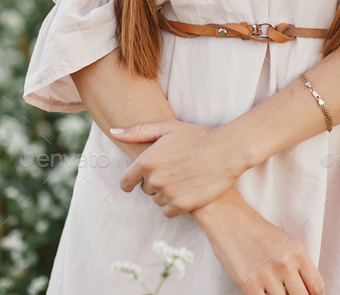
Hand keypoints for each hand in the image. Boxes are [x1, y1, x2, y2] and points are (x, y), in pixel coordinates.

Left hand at [112, 118, 244, 217]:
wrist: (225, 151)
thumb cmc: (196, 136)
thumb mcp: (166, 128)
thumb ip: (137, 132)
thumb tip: (114, 133)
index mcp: (147, 160)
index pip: (127, 181)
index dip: (132, 180)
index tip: (135, 181)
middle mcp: (154, 179)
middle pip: (144, 189)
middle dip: (154, 182)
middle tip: (172, 169)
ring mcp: (168, 193)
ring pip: (157, 200)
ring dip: (165, 193)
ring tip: (182, 177)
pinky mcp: (181, 205)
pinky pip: (168, 211)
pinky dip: (175, 204)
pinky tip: (186, 189)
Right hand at [192, 188, 324, 294]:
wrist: (227, 217)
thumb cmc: (255, 230)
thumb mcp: (284, 242)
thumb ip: (297, 264)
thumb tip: (306, 290)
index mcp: (297, 251)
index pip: (317, 287)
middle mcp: (285, 263)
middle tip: (287, 292)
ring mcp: (267, 274)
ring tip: (272, 290)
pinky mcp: (249, 283)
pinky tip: (261, 292)